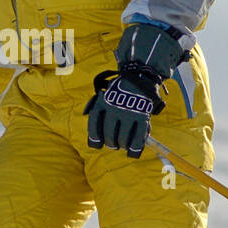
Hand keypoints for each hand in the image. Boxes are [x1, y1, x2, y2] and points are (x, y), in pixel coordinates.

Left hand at [84, 22, 184, 157]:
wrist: (141, 75)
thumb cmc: (120, 87)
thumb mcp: (104, 92)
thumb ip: (95, 104)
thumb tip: (85, 115)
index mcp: (102, 102)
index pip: (94, 124)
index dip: (94, 138)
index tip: (96, 144)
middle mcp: (113, 108)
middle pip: (109, 134)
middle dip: (111, 142)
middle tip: (114, 144)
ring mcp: (128, 113)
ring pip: (122, 138)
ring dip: (122, 145)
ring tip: (123, 144)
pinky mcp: (142, 116)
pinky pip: (137, 137)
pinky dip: (135, 148)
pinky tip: (133, 152)